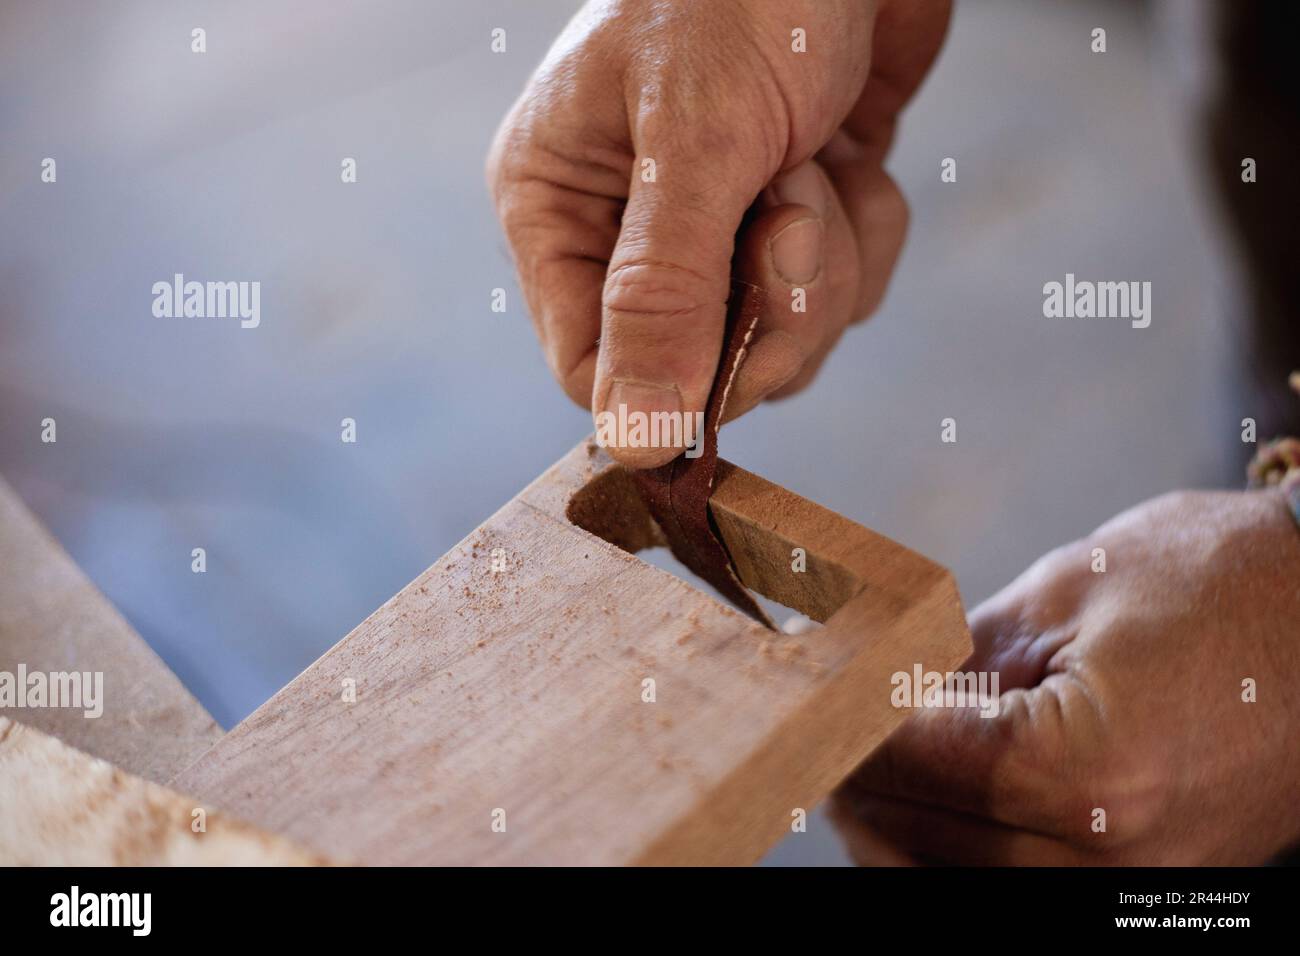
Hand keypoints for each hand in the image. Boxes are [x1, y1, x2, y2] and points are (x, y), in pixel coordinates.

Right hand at [488, 0, 949, 465]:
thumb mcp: (694, 141)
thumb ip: (663, 294)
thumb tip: (634, 439)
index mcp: (560, 205)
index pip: (590, 368)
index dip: (669, 385)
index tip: (740, 351)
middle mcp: (630, 228)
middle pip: (698, 367)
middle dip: (771, 305)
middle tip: (791, 217)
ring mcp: (721, 225)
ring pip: (780, 335)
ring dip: (827, 262)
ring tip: (815, 160)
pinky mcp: (799, 212)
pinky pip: (843, 288)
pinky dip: (868, 228)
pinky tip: (852, 153)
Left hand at [831, 489, 1299, 864]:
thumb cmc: (1220, 582)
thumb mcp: (1063, 595)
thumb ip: (953, 658)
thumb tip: (872, 688)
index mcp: (1087, 768)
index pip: (912, 762)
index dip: (843, 723)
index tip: (804, 696)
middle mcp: (1111, 856)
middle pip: (920, 839)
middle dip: (854, 780)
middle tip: (820, 730)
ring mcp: (1136, 889)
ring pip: (955, 882)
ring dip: (895, 831)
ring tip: (863, 769)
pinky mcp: (1148, 890)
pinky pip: (1016, 889)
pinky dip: (956, 854)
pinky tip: (933, 805)